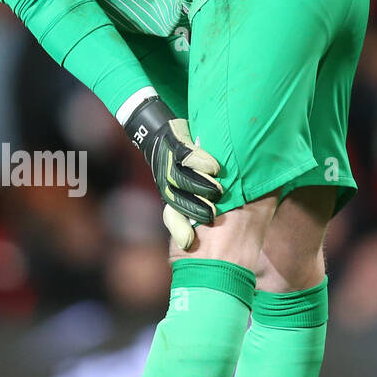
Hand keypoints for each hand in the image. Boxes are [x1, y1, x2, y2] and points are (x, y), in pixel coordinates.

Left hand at [123, 97, 222, 249]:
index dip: (178, 229)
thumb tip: (189, 242)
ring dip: (199, 186)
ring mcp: (169, 164)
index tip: (188, 242)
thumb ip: (184, 213)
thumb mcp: (179, 189)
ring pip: (181, 179)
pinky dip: (200, 162)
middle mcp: (166, 181)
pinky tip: (213, 168)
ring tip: (217, 191)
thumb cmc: (177, 167)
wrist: (159, 134)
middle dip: (195, 209)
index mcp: (169, 194)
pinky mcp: (176, 145)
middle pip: (177, 199)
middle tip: (213, 214)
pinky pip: (186, 156)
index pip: (172, 216)